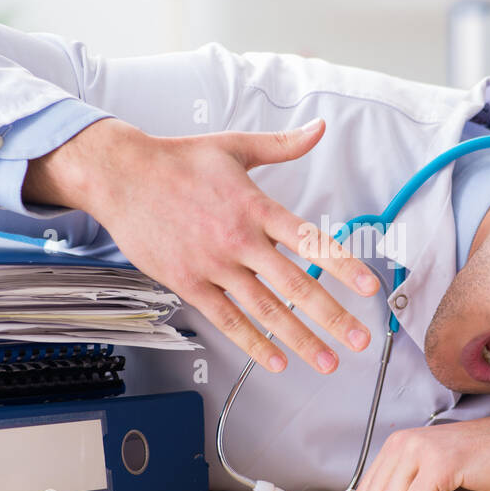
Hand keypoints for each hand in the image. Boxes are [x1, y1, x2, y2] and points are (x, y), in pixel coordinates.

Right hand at [24, 116, 379, 373]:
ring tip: (328, 362)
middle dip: (331, 317)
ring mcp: (213, 265)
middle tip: (360, 340)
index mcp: (256, 206)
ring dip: (299, 340)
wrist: (120, 176)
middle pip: (294, 285)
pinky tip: (277, 362)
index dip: (343, 264)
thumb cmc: (178, 160)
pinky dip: (253, 343)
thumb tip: (320, 128)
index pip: (310, 240)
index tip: (369, 287)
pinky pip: (227, 320)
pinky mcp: (188, 283)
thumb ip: (282, 144)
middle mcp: (239, 240)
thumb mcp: (234, 147)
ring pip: (264, 311)